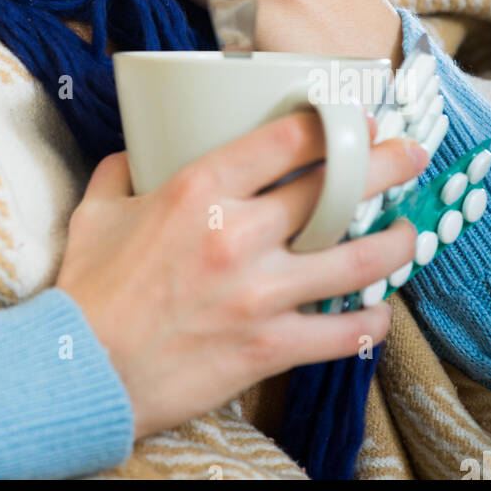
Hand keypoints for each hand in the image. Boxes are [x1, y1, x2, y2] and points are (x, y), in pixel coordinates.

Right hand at [55, 110, 424, 441]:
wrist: (83, 371)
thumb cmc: (88, 290)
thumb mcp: (96, 211)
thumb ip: (122, 171)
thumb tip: (137, 152)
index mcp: (198, 190)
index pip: (286, 140)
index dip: (330, 123)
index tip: (352, 120)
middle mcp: (238, 234)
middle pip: (334, 188)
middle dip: (382, 165)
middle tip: (407, 155)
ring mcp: (260, 293)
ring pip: (356, 259)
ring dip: (394, 242)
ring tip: (406, 231)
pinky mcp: (269, 346)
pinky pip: (342, 333)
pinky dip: (370, 323)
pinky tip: (379, 312)